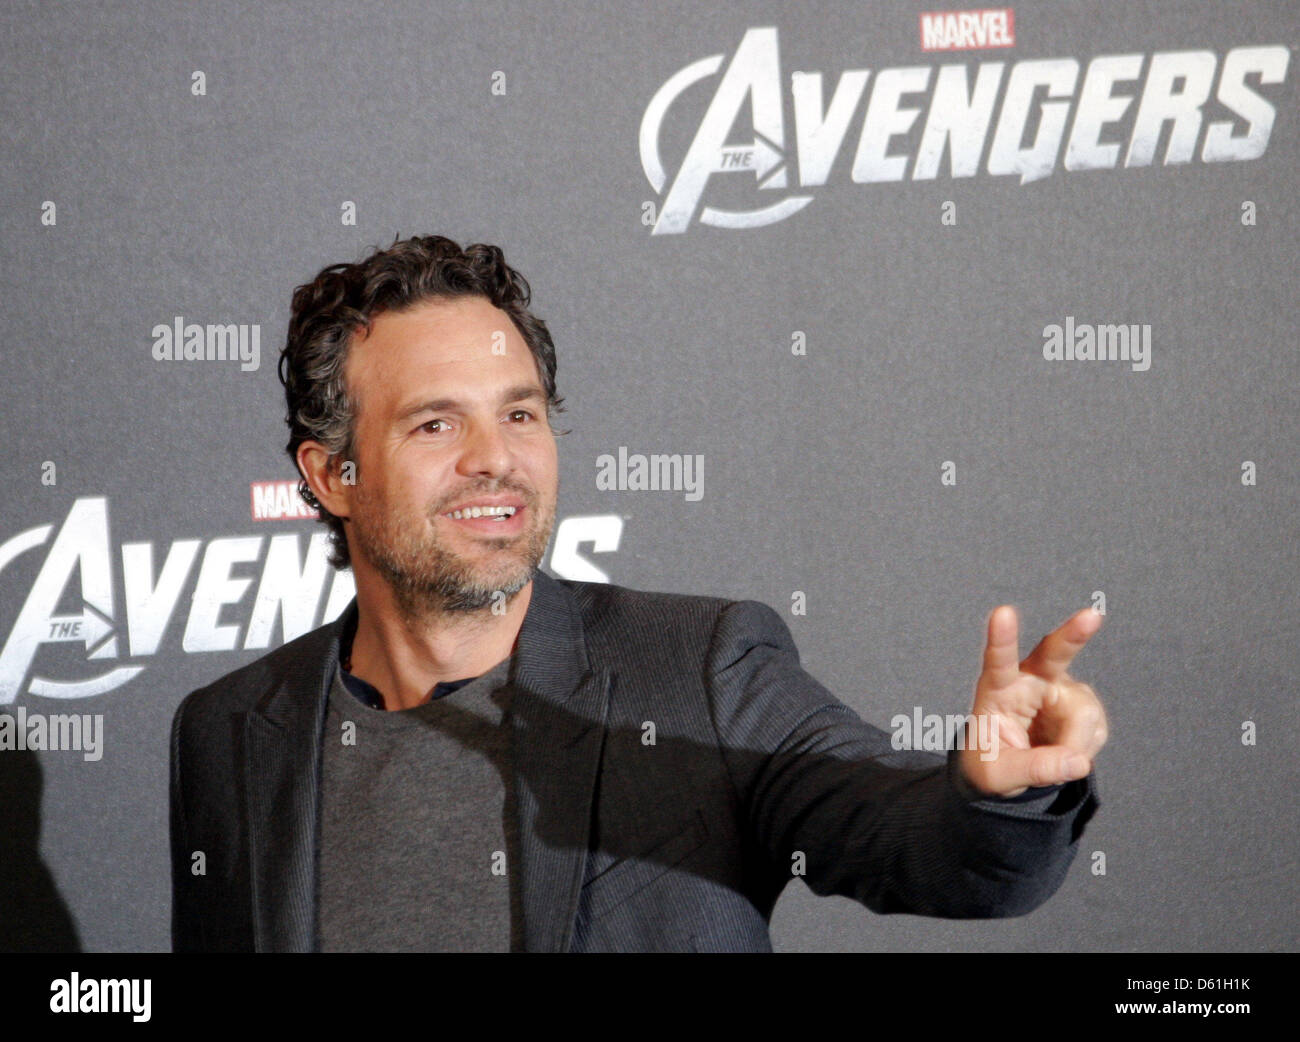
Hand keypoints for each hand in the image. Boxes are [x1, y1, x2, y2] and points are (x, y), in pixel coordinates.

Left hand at [957, 605, 1107, 797]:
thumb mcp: (997, 775)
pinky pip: (1095, 730)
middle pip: (1053, 654)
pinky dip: (1083, 749)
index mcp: (997, 689)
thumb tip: (1078, 762)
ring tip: (1053, 760)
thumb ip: (1033, 769)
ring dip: (1075, 744)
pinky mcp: (1082, 706)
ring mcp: (1060, 690)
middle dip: (1073, 635)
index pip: (998, 662)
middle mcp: (1031, 681)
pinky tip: (1065, 750)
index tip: (1002, 612)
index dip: (1001, 639)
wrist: (1007, 768)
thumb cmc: (990, 763)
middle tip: (1091, 616)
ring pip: (1083, 713)